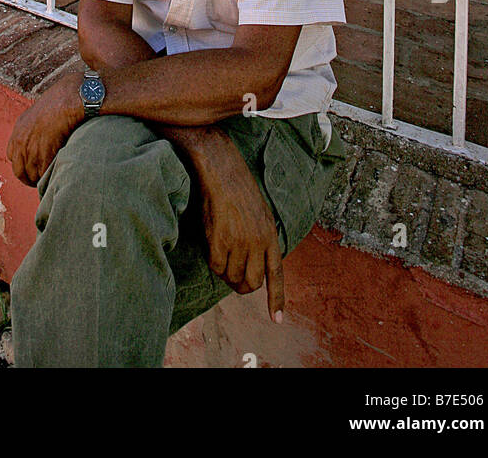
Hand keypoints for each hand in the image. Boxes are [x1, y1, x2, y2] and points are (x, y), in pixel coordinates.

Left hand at [6, 73, 82, 186]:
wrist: (67, 100)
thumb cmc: (58, 102)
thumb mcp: (37, 113)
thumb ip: (33, 128)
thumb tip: (40, 136)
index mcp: (18, 132)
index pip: (13, 157)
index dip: (23, 163)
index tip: (31, 167)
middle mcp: (20, 143)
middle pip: (19, 171)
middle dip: (29, 178)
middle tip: (39, 181)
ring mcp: (31, 150)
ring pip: (32, 175)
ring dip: (41, 179)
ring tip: (51, 179)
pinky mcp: (44, 155)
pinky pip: (44, 174)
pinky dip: (49, 176)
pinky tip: (57, 173)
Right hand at [188, 131, 283, 321]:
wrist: (221, 168)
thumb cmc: (237, 187)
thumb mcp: (260, 213)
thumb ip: (261, 238)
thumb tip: (254, 265)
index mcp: (270, 235)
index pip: (276, 274)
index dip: (276, 298)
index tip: (276, 320)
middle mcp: (258, 242)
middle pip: (251, 283)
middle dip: (241, 285)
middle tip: (232, 276)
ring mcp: (239, 242)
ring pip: (231, 276)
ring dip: (224, 271)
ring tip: (220, 252)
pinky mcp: (220, 240)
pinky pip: (215, 266)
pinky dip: (212, 261)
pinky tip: (211, 244)